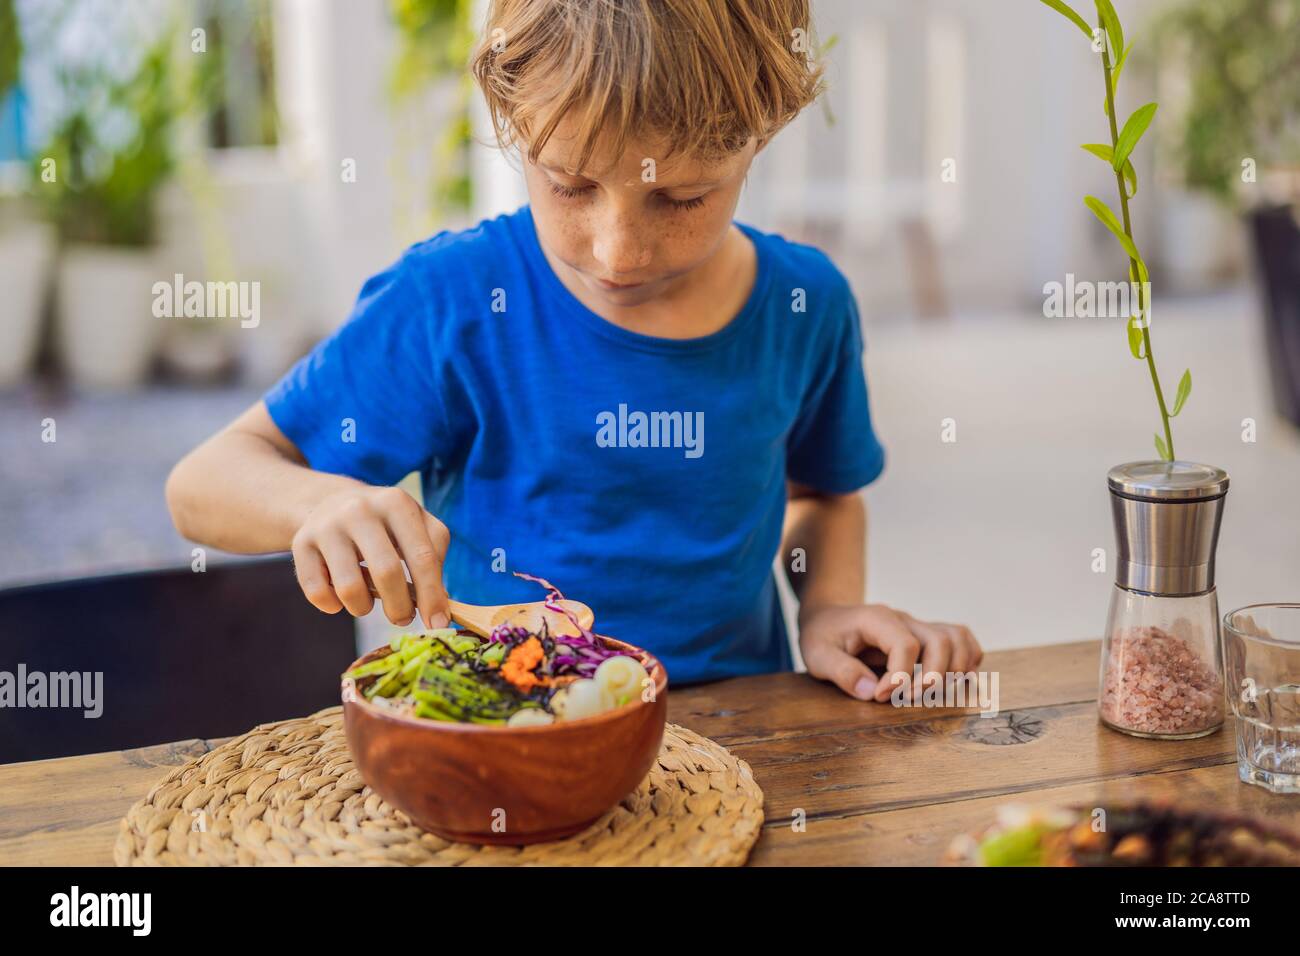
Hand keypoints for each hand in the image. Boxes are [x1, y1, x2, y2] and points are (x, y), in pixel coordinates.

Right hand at [290, 485, 450, 628]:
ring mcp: (327, 525)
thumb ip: (434, 556)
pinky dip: (332, 606)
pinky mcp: (301, 543)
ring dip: (363, 608)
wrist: (332, 502)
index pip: (422, 556)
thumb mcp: (417, 525)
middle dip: (400, 607)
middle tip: (402, 618)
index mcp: (396, 502)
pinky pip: (317, 592)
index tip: (438, 624)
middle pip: (387, 572)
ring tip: (368, 603)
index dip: (433, 595)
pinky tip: (340, 598)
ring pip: (349, 588)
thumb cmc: (386, 524)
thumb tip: (440, 605)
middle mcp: (360, 509)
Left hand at [798, 604, 982, 702]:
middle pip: (939, 641)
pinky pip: (961, 639)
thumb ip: (841, 671)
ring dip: (955, 670)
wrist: (828, 617)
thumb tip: (870, 692)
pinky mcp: (926, 637)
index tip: (880, 697)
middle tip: (908, 700)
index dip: (900, 677)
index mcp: (877, 619)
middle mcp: (903, 619)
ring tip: (931, 694)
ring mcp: (918, 626)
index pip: (905, 645)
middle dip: (931, 678)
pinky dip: (967, 660)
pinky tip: (952, 681)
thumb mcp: (817, 653)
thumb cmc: (823, 636)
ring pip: (957, 638)